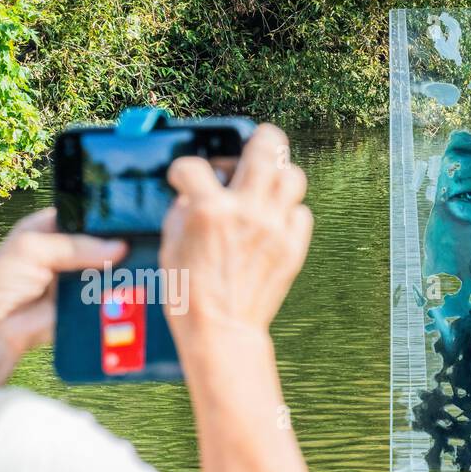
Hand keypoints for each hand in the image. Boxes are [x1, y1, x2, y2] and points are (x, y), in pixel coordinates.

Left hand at [0, 208, 126, 384]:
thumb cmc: (0, 282)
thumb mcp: (33, 249)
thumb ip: (74, 246)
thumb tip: (117, 248)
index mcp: (51, 228)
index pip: (84, 217)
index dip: (103, 219)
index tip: (127, 220)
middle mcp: (66, 251)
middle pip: (100, 244)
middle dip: (115, 247)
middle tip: (135, 246)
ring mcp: (76, 278)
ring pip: (107, 270)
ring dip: (116, 272)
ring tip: (135, 268)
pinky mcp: (83, 302)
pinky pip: (105, 296)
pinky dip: (113, 295)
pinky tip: (127, 290)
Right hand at [159, 124, 311, 346]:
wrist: (222, 332)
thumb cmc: (191, 298)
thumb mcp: (170, 248)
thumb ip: (182, 212)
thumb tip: (191, 195)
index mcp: (209, 211)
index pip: (193, 166)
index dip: (182, 170)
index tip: (183, 178)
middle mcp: (247, 211)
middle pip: (268, 146)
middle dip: (255, 139)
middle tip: (247, 149)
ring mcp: (274, 227)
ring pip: (293, 175)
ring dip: (276, 175)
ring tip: (262, 187)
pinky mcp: (293, 247)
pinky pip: (301, 212)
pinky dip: (286, 212)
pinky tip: (270, 221)